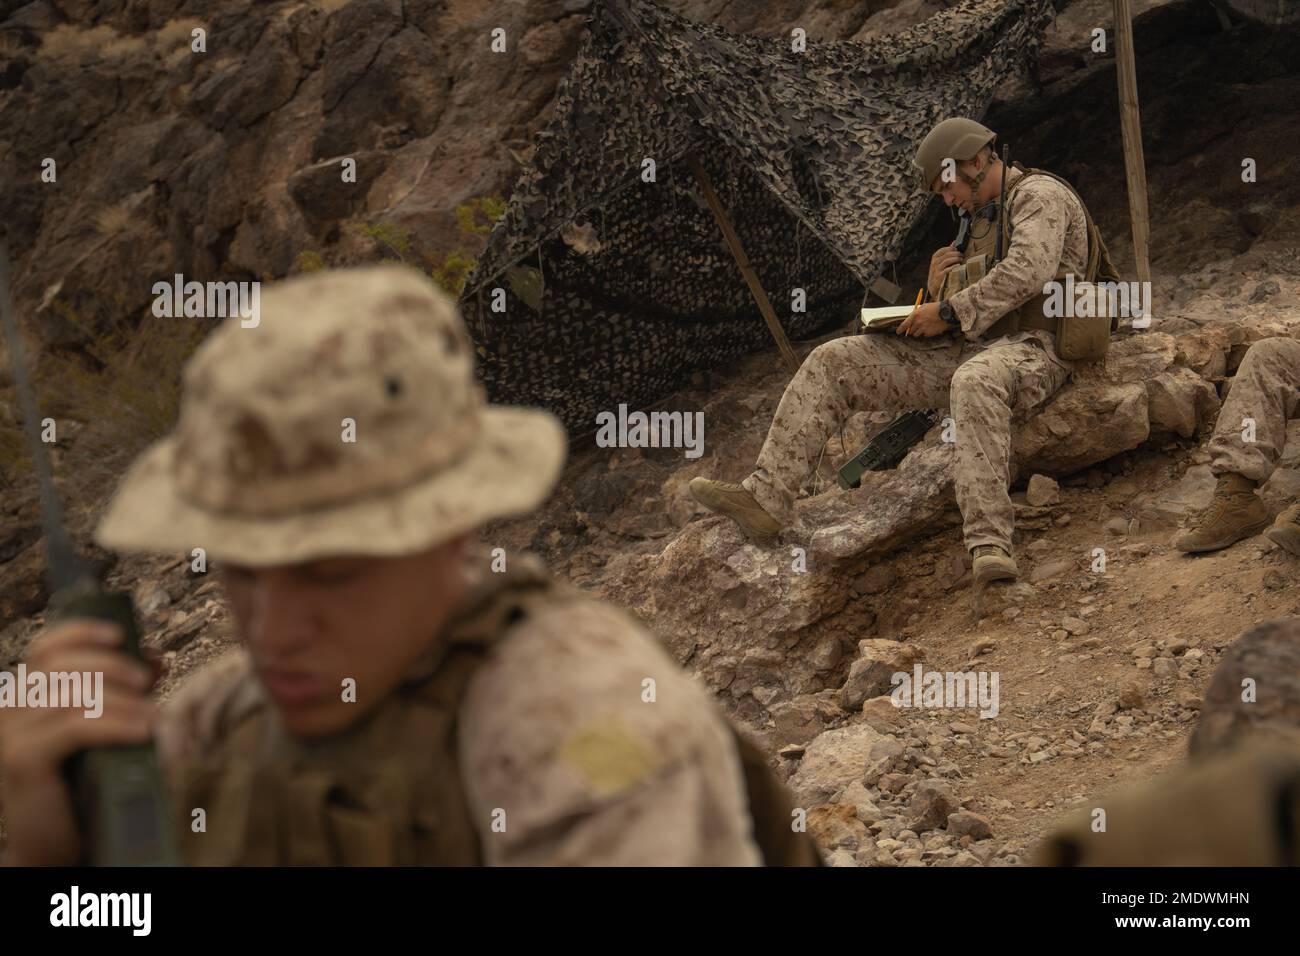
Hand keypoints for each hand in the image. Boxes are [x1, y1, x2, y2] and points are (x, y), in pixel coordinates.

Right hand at [0, 619, 157, 865]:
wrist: (53, 841)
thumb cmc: (81, 780)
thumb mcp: (102, 727)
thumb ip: (122, 691)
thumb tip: (156, 656)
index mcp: (25, 694)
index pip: (44, 647)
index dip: (81, 632)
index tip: (121, 634)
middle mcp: (9, 708)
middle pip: (63, 665)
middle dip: (113, 666)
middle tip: (148, 681)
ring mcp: (11, 734)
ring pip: (74, 695)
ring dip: (124, 700)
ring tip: (156, 716)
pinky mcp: (23, 760)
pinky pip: (76, 727)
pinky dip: (117, 724)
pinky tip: (144, 732)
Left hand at [896, 301, 948, 337]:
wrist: (946, 312)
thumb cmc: (935, 308)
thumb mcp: (923, 307)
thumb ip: (916, 313)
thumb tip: (911, 319)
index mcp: (915, 315)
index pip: (904, 325)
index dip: (900, 329)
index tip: (898, 332)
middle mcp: (918, 323)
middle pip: (910, 331)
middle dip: (912, 329)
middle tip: (918, 326)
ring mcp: (923, 329)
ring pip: (916, 334)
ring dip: (919, 332)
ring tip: (925, 326)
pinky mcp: (929, 333)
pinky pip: (924, 335)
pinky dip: (926, 332)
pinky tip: (931, 327)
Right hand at [927, 243, 962, 298]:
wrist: (934, 286)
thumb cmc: (939, 272)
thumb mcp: (940, 261)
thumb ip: (947, 252)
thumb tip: (954, 242)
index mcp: (935, 258)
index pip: (943, 250)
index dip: (951, 248)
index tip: (957, 250)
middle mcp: (935, 263)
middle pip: (947, 254)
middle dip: (956, 254)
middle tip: (962, 255)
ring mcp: (937, 270)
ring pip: (947, 261)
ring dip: (956, 259)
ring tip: (961, 260)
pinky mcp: (940, 276)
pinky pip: (948, 269)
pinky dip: (954, 267)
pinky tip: (958, 266)